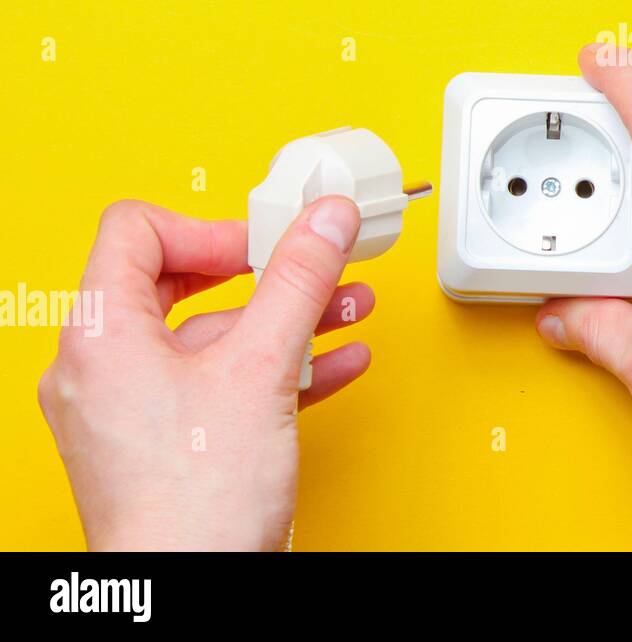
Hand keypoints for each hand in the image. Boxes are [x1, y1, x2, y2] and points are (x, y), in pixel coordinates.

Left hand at [38, 196, 371, 550]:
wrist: (191, 598)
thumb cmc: (193, 507)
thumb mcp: (260, 368)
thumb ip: (297, 281)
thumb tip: (324, 220)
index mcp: (100, 336)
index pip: (137, 232)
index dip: (209, 227)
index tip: (266, 243)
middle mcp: (102, 370)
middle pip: (179, 282)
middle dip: (262, 274)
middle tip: (306, 266)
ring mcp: (130, 411)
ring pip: (210, 338)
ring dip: (285, 320)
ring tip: (345, 310)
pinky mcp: (162, 445)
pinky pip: (218, 383)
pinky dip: (275, 367)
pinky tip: (334, 363)